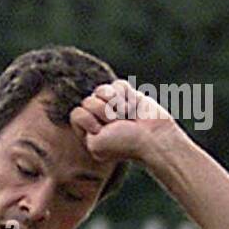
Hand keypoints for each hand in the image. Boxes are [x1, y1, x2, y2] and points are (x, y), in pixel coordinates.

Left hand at [69, 80, 183, 165]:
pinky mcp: (126, 94)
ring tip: (126, 116)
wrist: (152, 136)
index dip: (90, 120)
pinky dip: (127, 96)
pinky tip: (134, 108)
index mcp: (88, 132)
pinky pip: (118, 85)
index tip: (104, 131)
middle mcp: (98, 118)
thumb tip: (86, 100)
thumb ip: (81, 122)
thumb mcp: (94, 143)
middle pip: (88, 101)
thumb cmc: (124, 143)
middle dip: (104, 112)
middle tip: (118, 125)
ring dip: (116, 104)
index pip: (77, 114)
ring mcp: (112, 105)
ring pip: (101, 90)